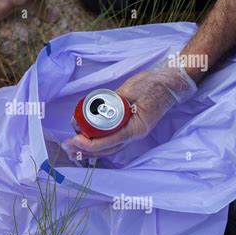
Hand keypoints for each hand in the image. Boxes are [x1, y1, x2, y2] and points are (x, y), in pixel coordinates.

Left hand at [62, 62, 197, 159]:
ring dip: (90, 150)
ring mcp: (132, 134)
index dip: (91, 143)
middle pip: (107, 149)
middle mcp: (134, 135)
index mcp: (136, 128)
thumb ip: (114, 101)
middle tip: (67, 147)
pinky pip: (111, 141)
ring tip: (71, 148)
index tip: (76, 139)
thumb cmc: (152, 86)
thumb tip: (97, 109)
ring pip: (109, 148)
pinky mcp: (128, 129)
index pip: (110, 141)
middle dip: (86, 150)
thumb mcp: (130, 90)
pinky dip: (97, 144)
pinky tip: (84, 143)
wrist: (168, 84)